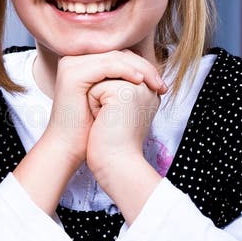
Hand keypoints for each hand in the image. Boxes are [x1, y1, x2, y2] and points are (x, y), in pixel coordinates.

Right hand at [44, 51, 164, 170]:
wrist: (68, 147)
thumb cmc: (90, 128)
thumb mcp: (110, 99)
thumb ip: (124, 81)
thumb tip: (153, 72)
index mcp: (81, 62)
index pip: (118, 55)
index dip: (142, 65)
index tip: (161, 83)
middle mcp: (73, 59)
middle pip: (118, 53)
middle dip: (144, 67)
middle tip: (162, 84)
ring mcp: (71, 64)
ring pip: (115, 57)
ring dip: (140, 69)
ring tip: (156, 84)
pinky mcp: (72, 73)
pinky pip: (107, 66)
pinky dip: (127, 71)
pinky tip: (140, 81)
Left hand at [86, 79, 162, 221]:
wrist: (115, 163)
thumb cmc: (112, 144)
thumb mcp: (117, 112)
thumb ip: (117, 91)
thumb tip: (102, 81)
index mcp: (149, 93)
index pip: (116, 78)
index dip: (106, 97)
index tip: (114, 121)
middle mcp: (147, 87)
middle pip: (108, 76)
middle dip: (101, 97)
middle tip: (110, 121)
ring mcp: (138, 87)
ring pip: (101, 79)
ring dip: (97, 100)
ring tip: (107, 120)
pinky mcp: (124, 91)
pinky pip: (95, 88)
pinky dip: (93, 105)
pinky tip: (104, 121)